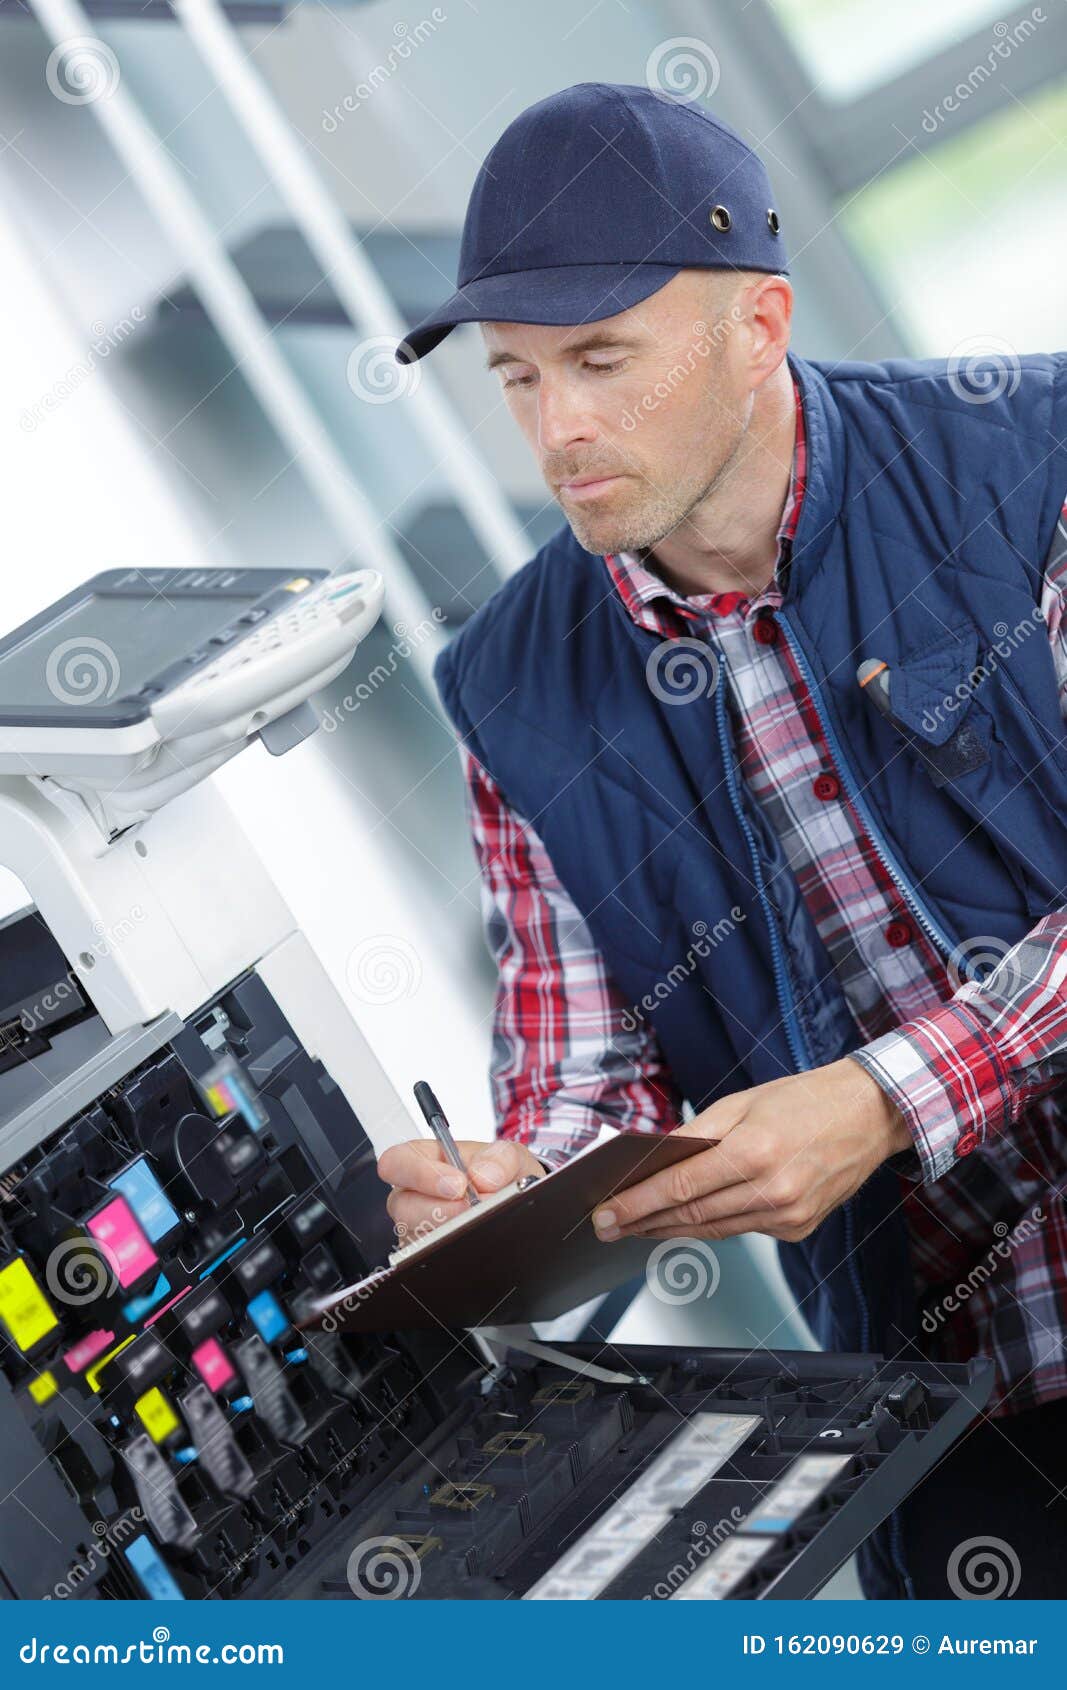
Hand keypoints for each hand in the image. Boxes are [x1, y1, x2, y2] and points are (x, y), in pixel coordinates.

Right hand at [376, 1138, 546, 1242]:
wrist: (515, 1206)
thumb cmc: (502, 1177)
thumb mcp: (509, 1158)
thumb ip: (501, 1158)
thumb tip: (483, 1176)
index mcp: (424, 1160)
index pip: (396, 1162)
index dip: (420, 1174)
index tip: (458, 1185)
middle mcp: (414, 1197)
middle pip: (403, 1208)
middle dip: (440, 1211)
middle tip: (473, 1210)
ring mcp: (419, 1231)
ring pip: (416, 1241)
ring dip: (451, 1235)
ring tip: (481, 1226)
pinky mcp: (428, 1259)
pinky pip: (430, 1264)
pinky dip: (456, 1256)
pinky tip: (476, 1246)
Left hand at [591, 1058, 910, 1244]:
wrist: (869, 1114)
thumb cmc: (805, 1100)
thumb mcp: (742, 1102)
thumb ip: (695, 1134)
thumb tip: (653, 1159)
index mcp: (755, 1151)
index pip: (680, 1187)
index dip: (637, 1203)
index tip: (605, 1213)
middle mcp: (773, 1190)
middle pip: (692, 1216)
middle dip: (644, 1222)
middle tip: (608, 1226)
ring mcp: (788, 1215)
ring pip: (714, 1230)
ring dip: (671, 1230)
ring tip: (637, 1226)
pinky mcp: (798, 1228)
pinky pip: (742, 1230)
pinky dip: (713, 1226)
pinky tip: (688, 1221)